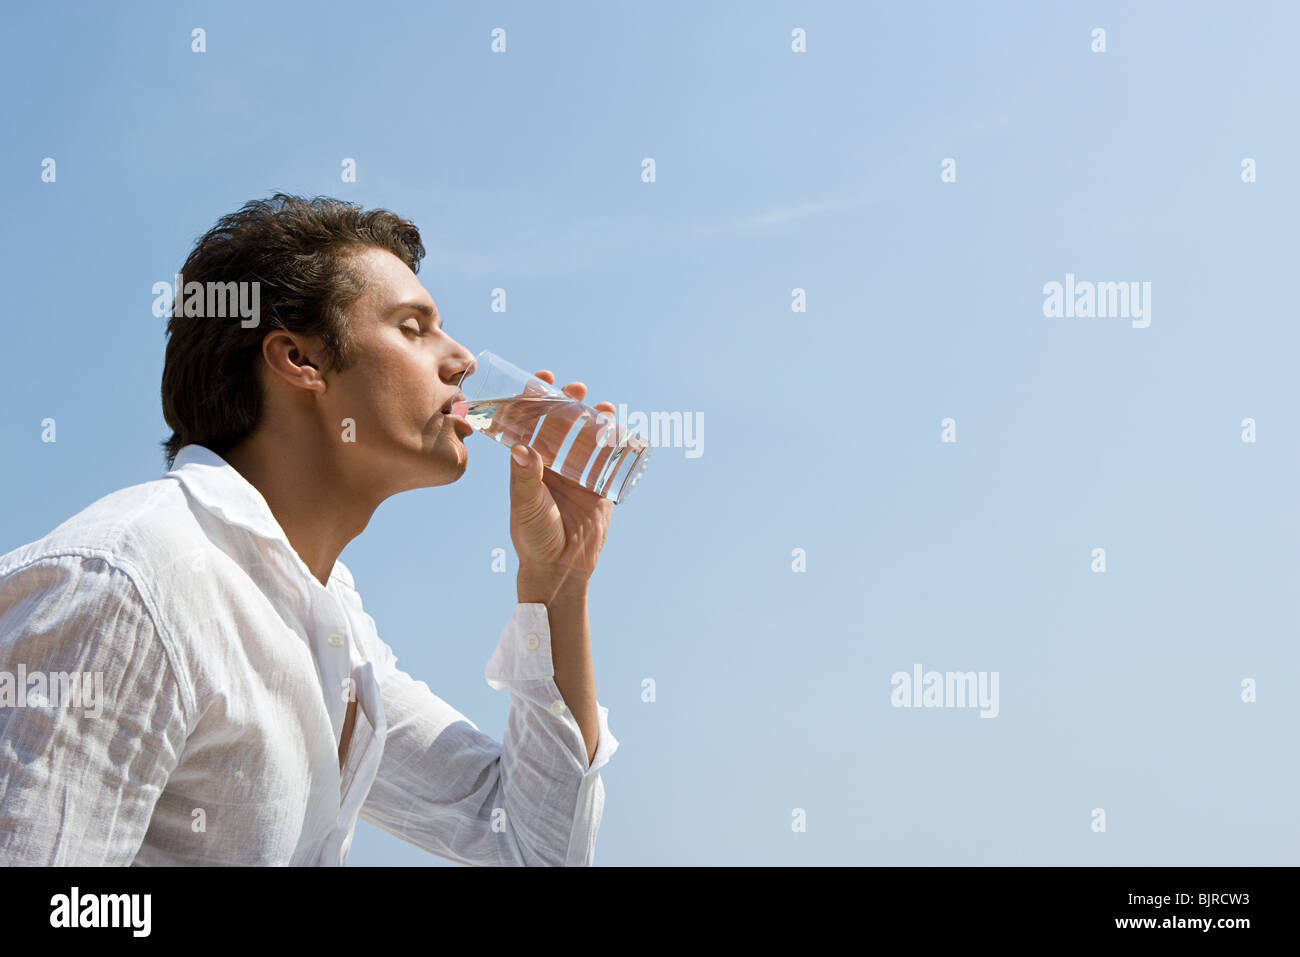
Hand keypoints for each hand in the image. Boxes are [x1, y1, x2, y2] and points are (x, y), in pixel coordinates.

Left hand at [508, 370, 616, 600]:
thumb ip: (525, 480)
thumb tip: (521, 448)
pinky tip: (621, 428)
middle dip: (568, 403)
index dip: (533, 400)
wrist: (561, 568)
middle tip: (575, 389)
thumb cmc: (534, 538)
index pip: (529, 423)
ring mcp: (578, 473)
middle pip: (561, 424)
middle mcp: (553, 463)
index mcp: (529, 463)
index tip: (540, 379)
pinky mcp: (600, 486)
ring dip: (595, 418)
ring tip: (603, 405)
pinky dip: (616, 442)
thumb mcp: (526, 507)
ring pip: (587, 437)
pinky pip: (609, 459)